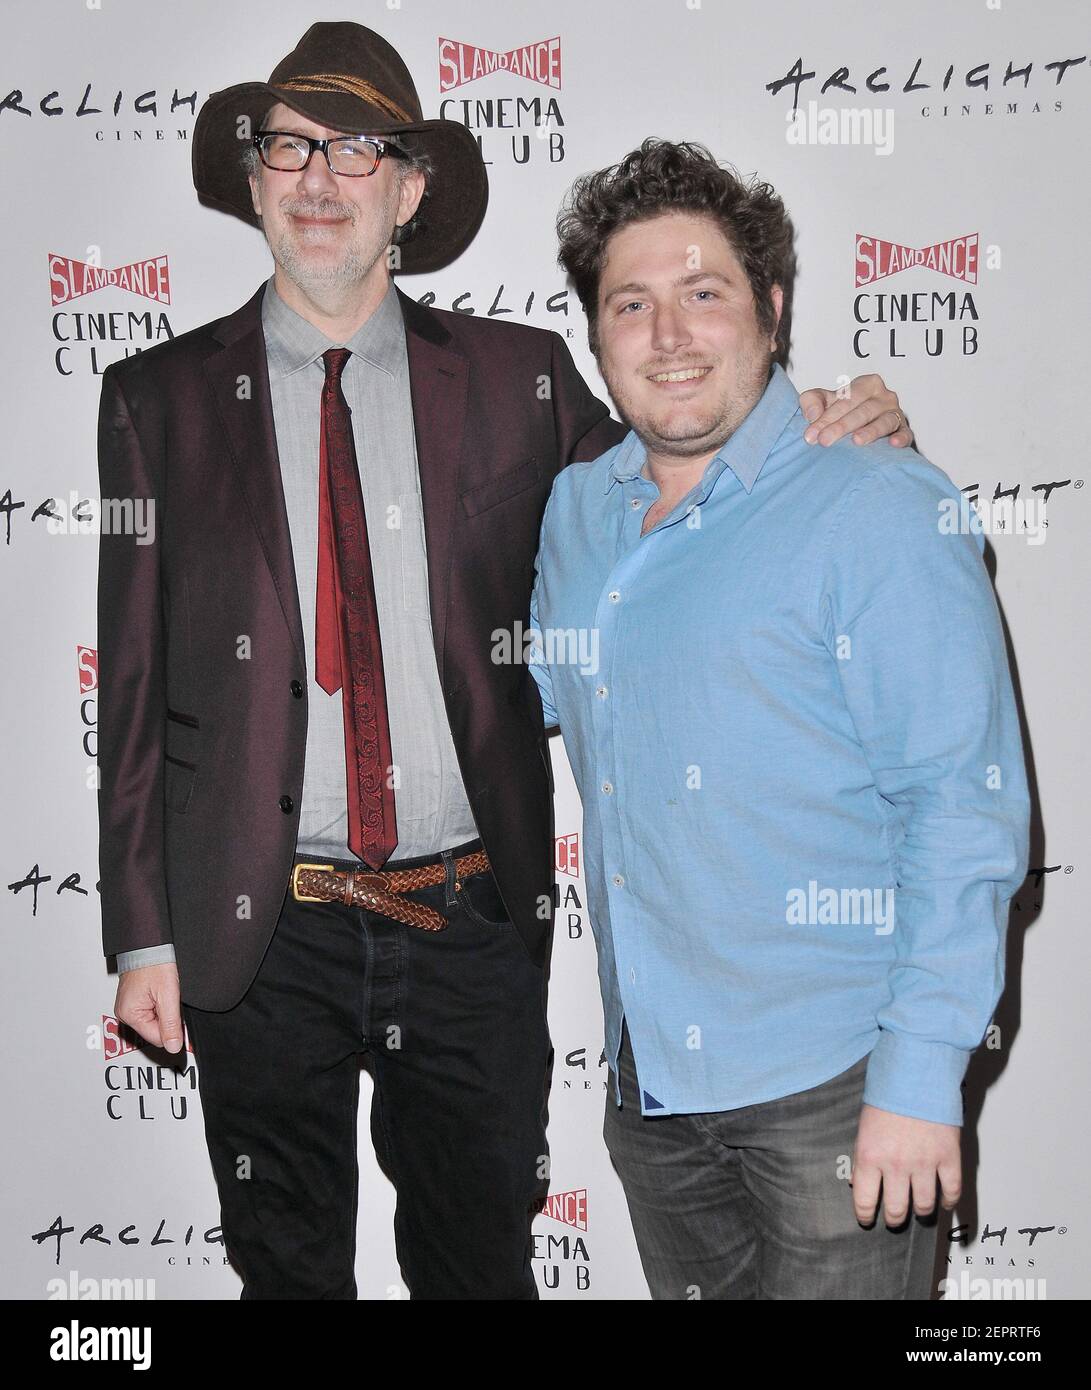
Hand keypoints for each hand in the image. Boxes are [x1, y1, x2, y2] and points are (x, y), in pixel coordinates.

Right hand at [115, 962, 183, 1053]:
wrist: (149, 944)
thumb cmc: (154, 964)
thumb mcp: (168, 995)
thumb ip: (170, 1023)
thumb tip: (173, 1047)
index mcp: (129, 1015)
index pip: (157, 1038)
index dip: (172, 1028)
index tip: (179, 1014)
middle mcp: (125, 1012)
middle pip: (155, 1030)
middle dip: (167, 1018)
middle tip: (170, 998)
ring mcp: (128, 1006)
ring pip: (154, 1020)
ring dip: (164, 1010)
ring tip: (165, 992)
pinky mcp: (134, 999)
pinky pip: (150, 1010)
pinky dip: (159, 1003)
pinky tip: (161, 991)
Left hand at [799, 373, 913, 447]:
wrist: (860, 425)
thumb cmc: (840, 411)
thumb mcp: (823, 401)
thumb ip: (811, 400)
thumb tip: (812, 416)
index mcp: (866, 385)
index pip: (846, 400)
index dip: (826, 417)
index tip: (811, 435)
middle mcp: (884, 397)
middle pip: (863, 410)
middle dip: (842, 426)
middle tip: (825, 441)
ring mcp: (896, 413)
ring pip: (884, 421)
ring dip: (870, 431)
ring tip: (856, 441)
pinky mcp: (904, 430)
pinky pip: (905, 434)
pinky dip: (901, 438)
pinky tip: (892, 444)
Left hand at [850, 1103, 960, 1226]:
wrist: (916, 1072)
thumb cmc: (887, 1095)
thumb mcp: (863, 1126)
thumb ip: (860, 1157)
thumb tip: (857, 1183)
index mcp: (870, 1156)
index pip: (865, 1200)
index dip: (865, 1216)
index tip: (867, 1220)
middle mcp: (897, 1165)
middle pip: (896, 1209)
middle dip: (894, 1218)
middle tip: (895, 1218)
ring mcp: (925, 1163)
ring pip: (924, 1205)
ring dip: (920, 1211)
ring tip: (918, 1210)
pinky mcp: (949, 1157)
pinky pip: (951, 1190)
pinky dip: (948, 1200)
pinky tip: (943, 1201)